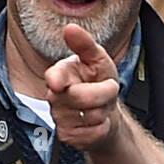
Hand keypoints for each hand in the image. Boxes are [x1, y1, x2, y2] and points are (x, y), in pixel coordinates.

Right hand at [45, 23, 123, 153]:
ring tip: (101, 105)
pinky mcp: (68, 136)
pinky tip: (97, 122)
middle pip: (82, 97)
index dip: (56, 80)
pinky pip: (92, 133)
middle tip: (108, 89)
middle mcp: (55, 96)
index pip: (54, 77)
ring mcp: (59, 117)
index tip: (58, 84)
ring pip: (91, 117)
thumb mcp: (98, 59)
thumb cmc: (99, 81)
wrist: (105, 110)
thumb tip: (70, 28)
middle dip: (104, 93)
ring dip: (104, 111)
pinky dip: (102, 128)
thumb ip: (85, 44)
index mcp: (60, 73)